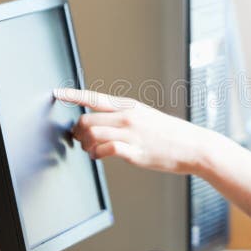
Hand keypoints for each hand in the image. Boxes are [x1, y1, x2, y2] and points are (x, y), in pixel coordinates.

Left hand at [53, 88, 216, 174]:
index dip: (73, 96)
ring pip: (92, 134)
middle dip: (77, 131)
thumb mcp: (145, 116)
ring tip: (90, 150)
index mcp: (129, 106)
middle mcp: (128, 117)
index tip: (56, 94)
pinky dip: (96, 154)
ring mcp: (131, 134)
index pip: (94, 97)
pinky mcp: (134, 152)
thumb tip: (102, 122)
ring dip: (85, 144)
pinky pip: (105, 150)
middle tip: (80, 139)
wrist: (194, 146)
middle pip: (86, 119)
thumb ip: (123, 118)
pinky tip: (99, 156)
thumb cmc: (170, 134)